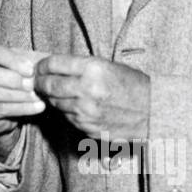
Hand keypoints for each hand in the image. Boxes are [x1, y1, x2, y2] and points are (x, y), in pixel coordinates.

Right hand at [0, 43, 48, 149]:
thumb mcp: (12, 65)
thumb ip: (21, 61)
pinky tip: (35, 108)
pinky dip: (19, 109)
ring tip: (35, 96)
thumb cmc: (6, 78)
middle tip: (31, 84)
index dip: (11, 60)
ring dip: (16, 95)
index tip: (30, 69)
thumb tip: (41, 62)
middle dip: (10, 79)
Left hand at [33, 54, 149, 140]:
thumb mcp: (108, 66)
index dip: (41, 65)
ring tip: (56, 93)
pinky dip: (67, 111)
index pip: (53, 64)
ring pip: (55, 103)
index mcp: (93, 68)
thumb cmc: (132, 85)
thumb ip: (80, 67)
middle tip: (36, 81)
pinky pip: (68, 117)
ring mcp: (86, 111)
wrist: (154, 112)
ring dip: (52, 98)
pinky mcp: (88, 127)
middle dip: (39, 82)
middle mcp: (87, 89)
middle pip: (48, 85)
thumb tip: (51, 67)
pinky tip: (75, 106)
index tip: (38, 68)